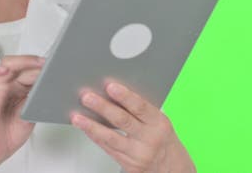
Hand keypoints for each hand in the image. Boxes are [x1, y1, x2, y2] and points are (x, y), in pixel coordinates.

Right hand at [0, 55, 44, 172]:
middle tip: (48, 64)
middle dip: (35, 62)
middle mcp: (7, 87)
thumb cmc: (10, 135)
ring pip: (4, 65)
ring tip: (35, 64)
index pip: (29, 70)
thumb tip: (49, 88)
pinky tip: (2, 70)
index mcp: (19, 89)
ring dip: (22, 61)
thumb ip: (37, 101)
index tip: (54, 65)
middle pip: (19, 65)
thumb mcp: (31, 115)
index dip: (41, 67)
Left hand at [71, 81, 196, 172]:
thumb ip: (141, 110)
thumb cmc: (162, 140)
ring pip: (111, 138)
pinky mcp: (130, 166)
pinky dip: (95, 137)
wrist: (173, 170)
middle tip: (87, 97)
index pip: (140, 107)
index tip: (110, 86)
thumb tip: (114, 92)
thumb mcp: (159, 122)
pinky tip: (86, 129)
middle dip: (102, 107)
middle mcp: (150, 139)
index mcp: (159, 123)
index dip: (124, 96)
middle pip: (122, 120)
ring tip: (77, 117)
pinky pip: (108, 149)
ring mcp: (139, 155)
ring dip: (91, 126)